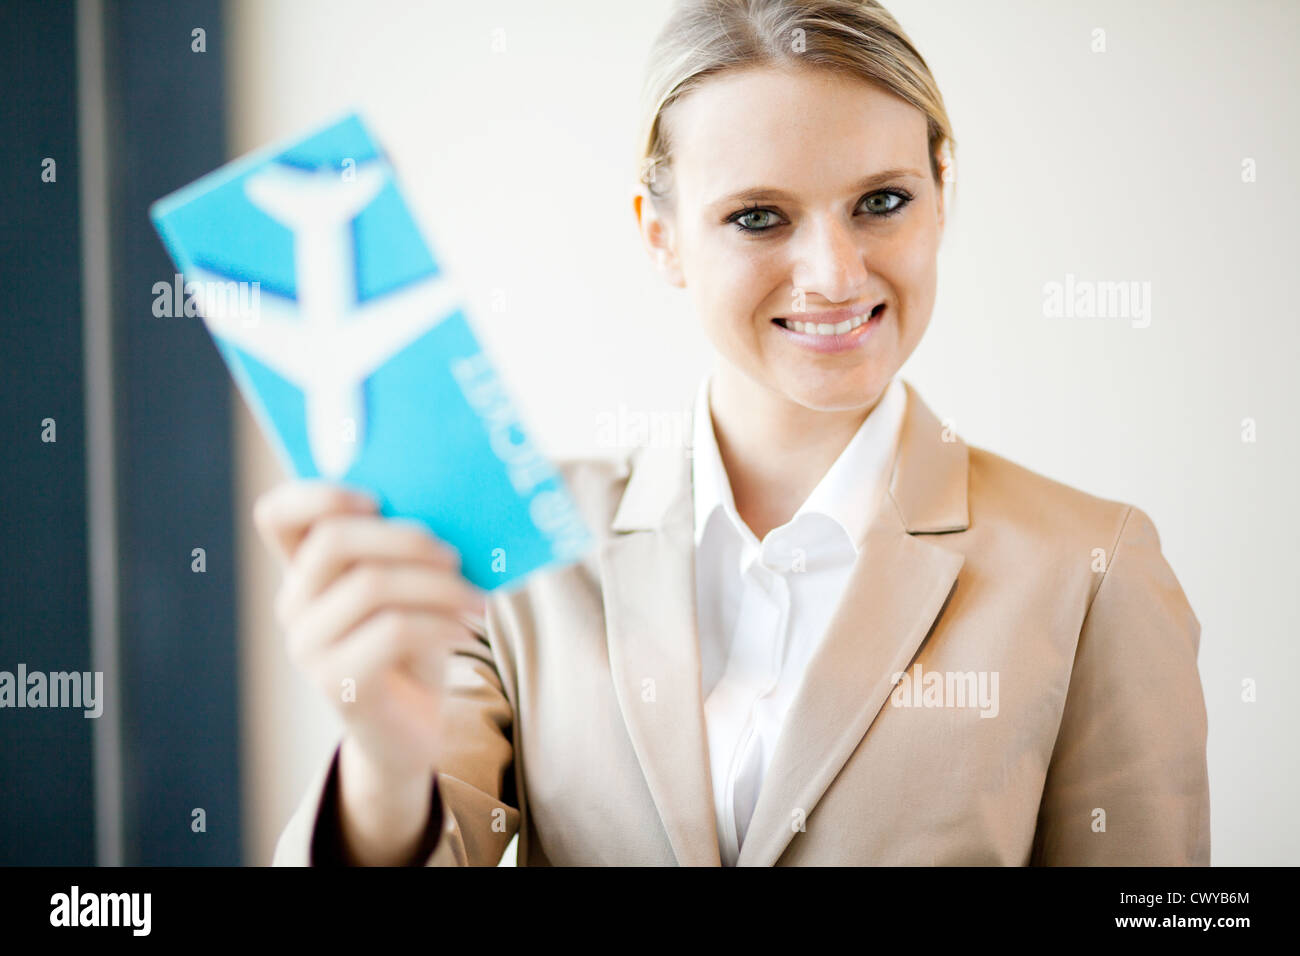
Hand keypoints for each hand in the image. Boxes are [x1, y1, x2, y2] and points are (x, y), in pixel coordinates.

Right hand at [254, 479, 486, 862]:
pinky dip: (440, 622)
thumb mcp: (410, 589)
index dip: (318, 494)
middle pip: (334, 540)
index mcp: (305, 570)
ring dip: (438, 585)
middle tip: (456, 555)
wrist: (411, 731)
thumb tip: (450, 502)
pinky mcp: (337, 683)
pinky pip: (393, 631)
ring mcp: (309, 647)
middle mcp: (294, 605)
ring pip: (371, 585)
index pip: (276, 515)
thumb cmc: (415, 644)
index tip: (375, 496)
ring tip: (478, 599)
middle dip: (405, 538)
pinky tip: (466, 630)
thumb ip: (408, 549)